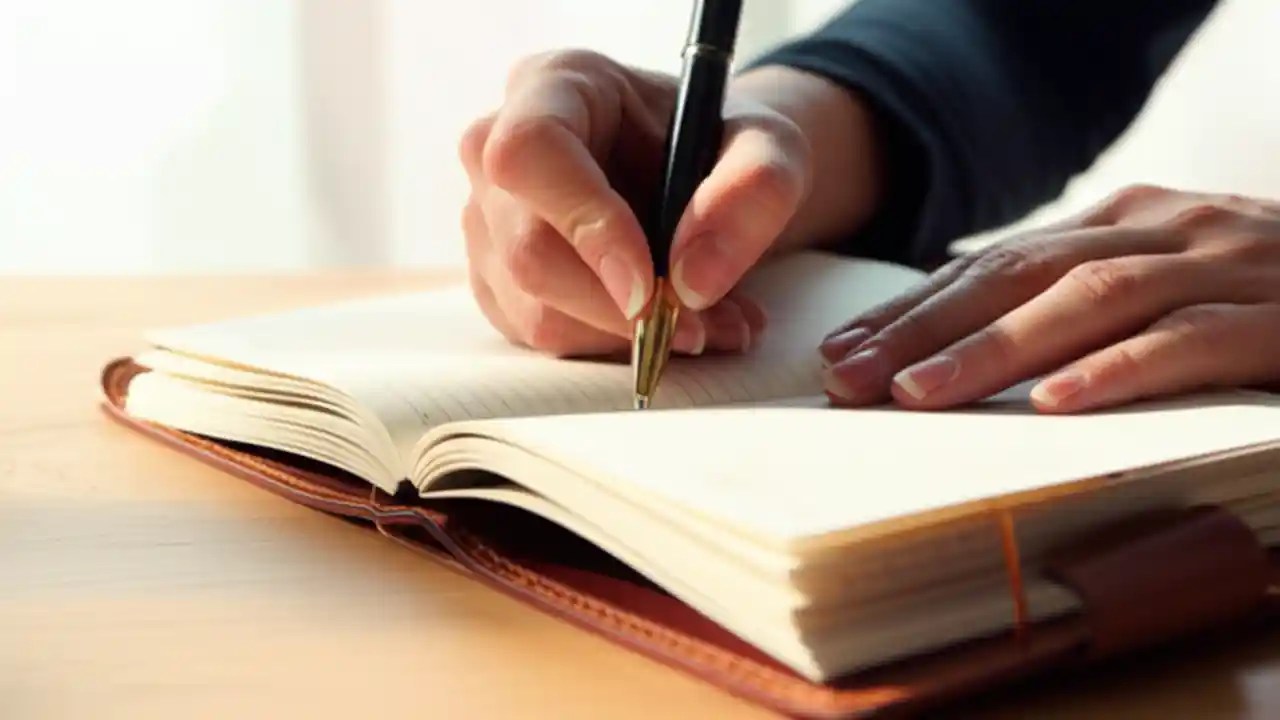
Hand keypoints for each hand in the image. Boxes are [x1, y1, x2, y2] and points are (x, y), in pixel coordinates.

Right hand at [458, 51, 880, 356]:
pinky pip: (543, 337)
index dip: (584, 223)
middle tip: (700, 325)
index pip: (531, 152)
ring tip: (711, 323)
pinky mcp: (498, 282)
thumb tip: (694, 280)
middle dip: (620, 308)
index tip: (650, 285)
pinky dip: (614, 349)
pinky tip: (671, 326)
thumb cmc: (723, 145)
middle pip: (527, 248)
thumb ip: (754, 191)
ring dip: (629, 337)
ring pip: (534, 308)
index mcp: (554, 86)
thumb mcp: (771, 146)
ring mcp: (488, 222)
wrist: (702, 177)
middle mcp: (498, 150)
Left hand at [820, 185, 1279, 412]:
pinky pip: (1189, 342)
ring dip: (995, 349)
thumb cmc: (1261, 299)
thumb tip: (962, 339)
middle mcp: (1167, 228)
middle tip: (847, 378)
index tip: (843, 352)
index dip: (915, 308)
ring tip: (915, 394)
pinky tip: (1055, 405)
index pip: (996, 261)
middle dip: (926, 327)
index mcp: (1127, 219)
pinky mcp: (1279, 319)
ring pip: (1090, 300)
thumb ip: (1080, 295)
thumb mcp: (1163, 280)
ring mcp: (1227, 265)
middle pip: (1023, 273)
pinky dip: (1118, 372)